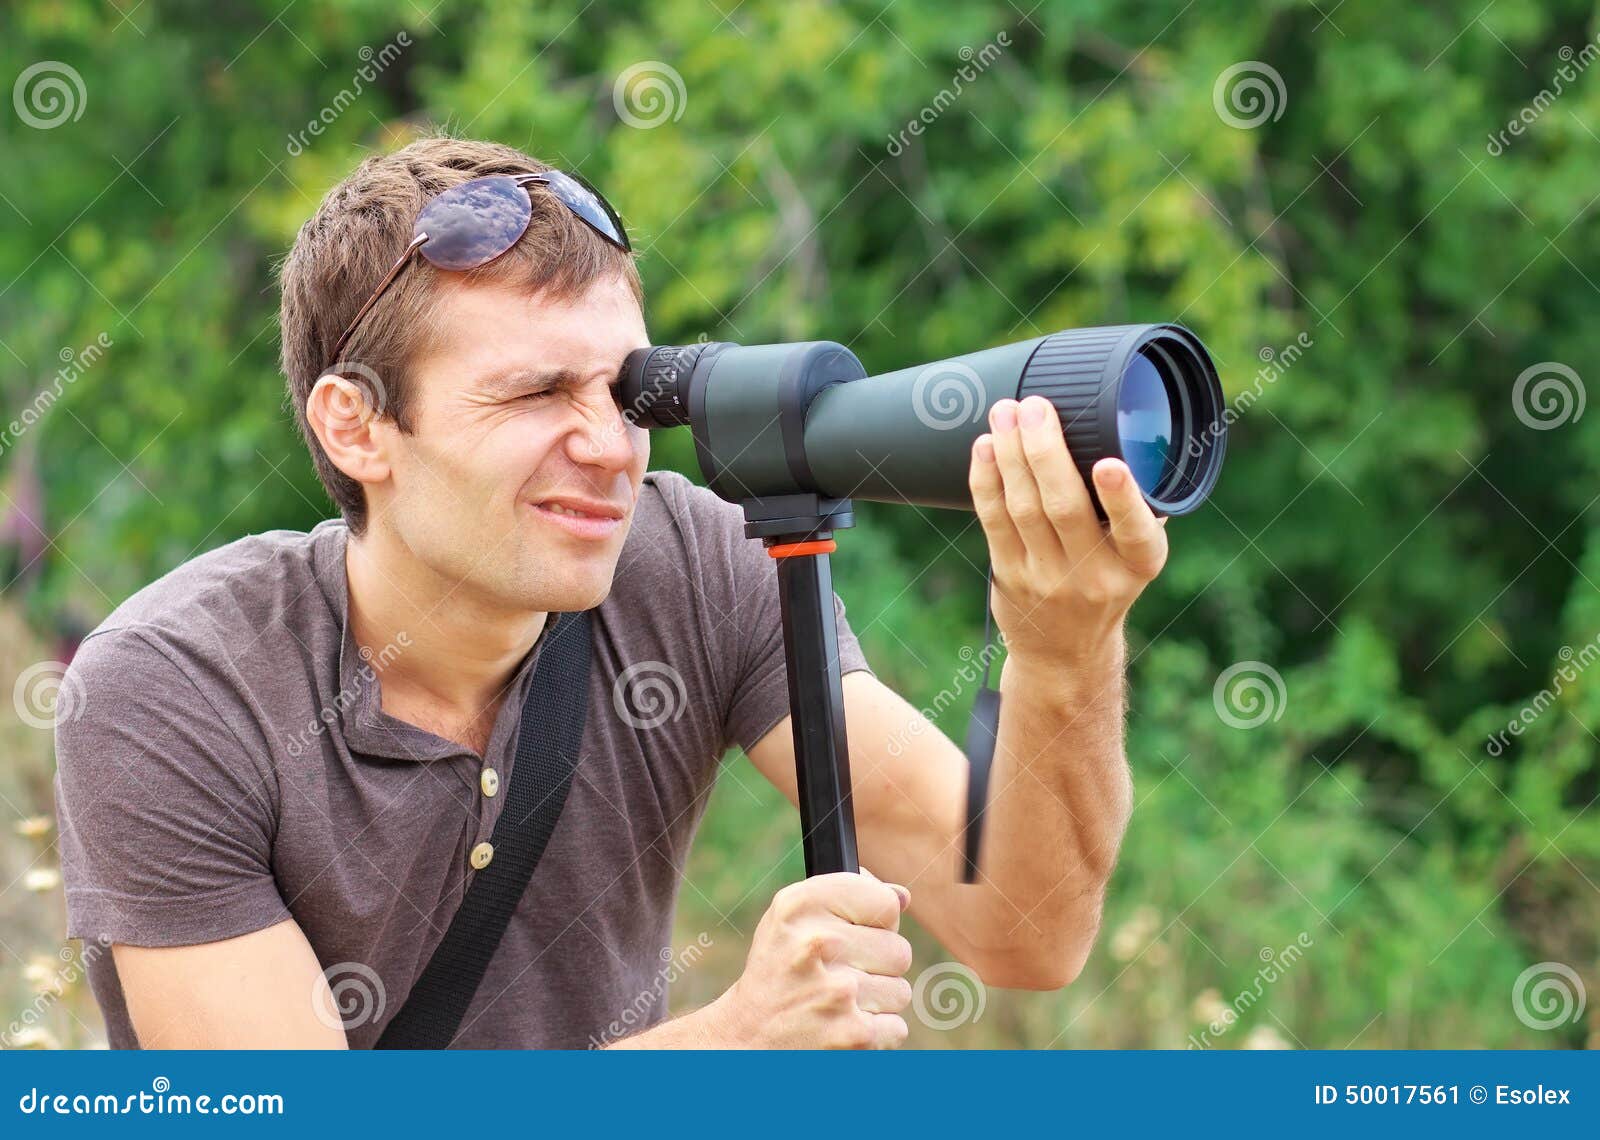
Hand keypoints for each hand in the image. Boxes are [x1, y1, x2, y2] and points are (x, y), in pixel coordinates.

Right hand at [712, 869, 913, 1048]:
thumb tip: (902, 896)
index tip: (852, 934)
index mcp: (800, 906)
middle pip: (899, 949)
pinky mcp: (855, 1035)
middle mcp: (818, 943)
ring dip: (874, 1003)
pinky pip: (897, 1026)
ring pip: (900, 990)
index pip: (887, 902)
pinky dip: (874, 1033)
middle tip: (838, 976)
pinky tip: (840, 1027)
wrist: (745, 1039)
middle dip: (875, 966)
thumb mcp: (791, 920)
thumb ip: (847, 896)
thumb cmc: (778, 972)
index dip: (875, 922)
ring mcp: (839, 991)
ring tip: (836, 1004)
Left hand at [969, 396, 1168, 668]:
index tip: (1109, 465)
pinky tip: (985, 447)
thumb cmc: (1106, 584)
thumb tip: (1124, 435)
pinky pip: (994, 520)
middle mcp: (1094, 574)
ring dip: (1010, 454)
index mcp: (1139, 563)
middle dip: (1045, 451)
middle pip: (1063, 507)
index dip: (1122, 498)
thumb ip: (1131, 508)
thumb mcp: (1134, 557)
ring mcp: (1047, 578)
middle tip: (1034, 406)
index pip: (1135, 530)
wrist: (1066, 652)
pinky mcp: (1009, 576)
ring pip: (1023, 508)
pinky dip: (986, 480)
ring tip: (1005, 412)